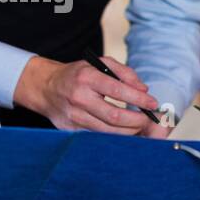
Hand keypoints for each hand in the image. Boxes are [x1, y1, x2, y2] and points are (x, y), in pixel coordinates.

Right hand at [14, 55, 159, 134]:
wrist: (46, 87)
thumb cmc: (77, 75)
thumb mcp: (99, 64)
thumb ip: (124, 73)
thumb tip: (143, 90)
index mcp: (86, 78)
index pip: (118, 90)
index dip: (138, 99)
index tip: (152, 103)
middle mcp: (78, 98)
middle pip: (114, 116)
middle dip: (137, 120)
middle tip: (148, 119)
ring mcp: (73, 116)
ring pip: (107, 131)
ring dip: (128, 131)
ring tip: (138, 125)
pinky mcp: (71, 130)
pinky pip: (98, 136)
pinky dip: (114, 135)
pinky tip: (123, 131)